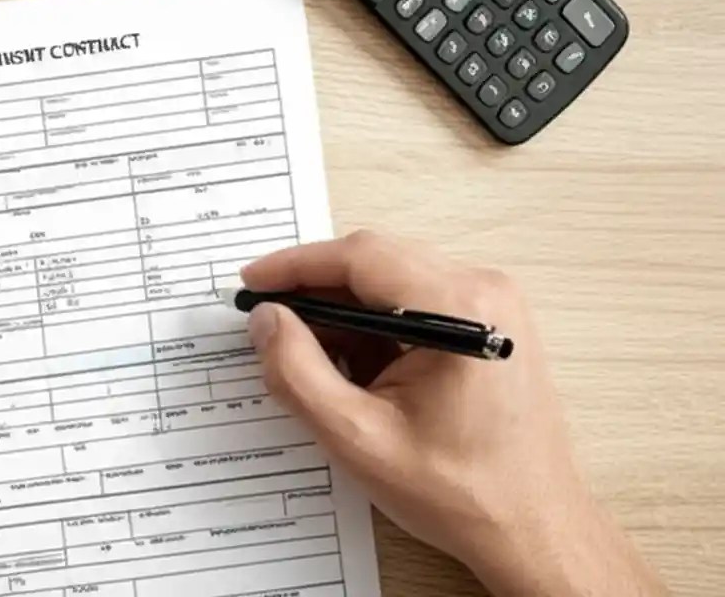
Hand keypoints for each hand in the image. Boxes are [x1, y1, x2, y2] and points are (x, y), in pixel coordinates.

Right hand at [242, 230, 664, 596]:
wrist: (534, 528)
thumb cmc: (460, 492)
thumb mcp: (358, 437)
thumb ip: (299, 372)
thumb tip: (265, 320)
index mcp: (461, 308)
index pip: (361, 257)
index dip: (296, 265)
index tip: (252, 283)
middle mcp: (485, 291)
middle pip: (377, 260)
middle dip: (315, 286)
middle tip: (267, 319)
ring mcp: (494, 305)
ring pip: (394, 278)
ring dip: (344, 307)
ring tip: (305, 352)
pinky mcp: (492, 324)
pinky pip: (418, 300)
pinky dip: (375, 322)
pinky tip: (350, 364)